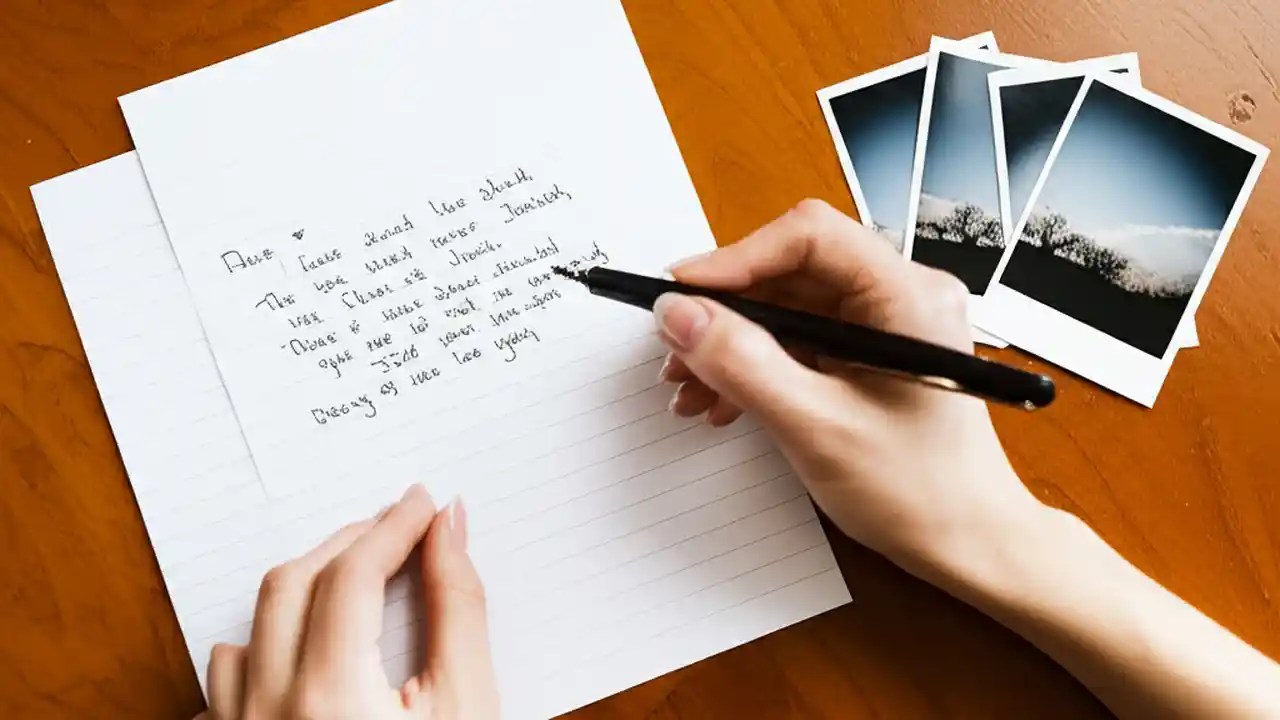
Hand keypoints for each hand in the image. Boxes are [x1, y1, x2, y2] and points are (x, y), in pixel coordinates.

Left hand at [196, 485, 498, 719]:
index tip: (420, 504)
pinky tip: (302, 659)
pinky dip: (260, 658)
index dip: (392, 528)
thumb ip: (458, 612)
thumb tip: (449, 527)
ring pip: (246, 633)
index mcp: (332, 697)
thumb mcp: (467, 706)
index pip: (353, 575)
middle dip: (347, 544)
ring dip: (300, 598)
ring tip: (352, 592)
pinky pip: (223, 688)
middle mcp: (269, 711)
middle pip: (291, 584)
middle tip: (396, 529)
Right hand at [654, 199, 1040, 573]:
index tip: (680, 293)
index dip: (735, 259)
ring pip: (786, 308)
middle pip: (790, 271)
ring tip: (691, 389)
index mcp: (908, 296)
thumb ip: (743, 364)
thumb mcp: (815, 427)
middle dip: (726, 312)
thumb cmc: (920, 492)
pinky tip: (724, 401)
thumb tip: (678, 315)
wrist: (967, 544)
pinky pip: (798, 340)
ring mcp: (884, 325)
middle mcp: (900, 296)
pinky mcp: (868, 355)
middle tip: (675, 349)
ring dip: (732, 344)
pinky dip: (755, 366)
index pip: (808, 238)